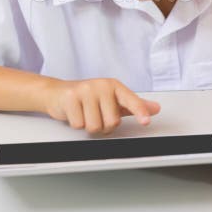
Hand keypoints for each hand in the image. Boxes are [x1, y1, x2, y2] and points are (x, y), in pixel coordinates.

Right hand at [43, 78, 160, 134]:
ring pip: (95, 126)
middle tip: (96, 115)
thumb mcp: (111, 99)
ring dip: (89, 126)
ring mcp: (85, 90)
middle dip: (104, 125)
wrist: (57, 92)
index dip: (140, 111)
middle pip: (112, 121)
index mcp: (114, 86)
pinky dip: (77, 124)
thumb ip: (133, 105)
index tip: (146, 121)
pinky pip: (79, 125)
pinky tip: (75, 113)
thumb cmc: (87, 97)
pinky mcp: (71, 98)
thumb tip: (155, 108)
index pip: (131, 100)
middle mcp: (101, 86)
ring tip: (85, 114)